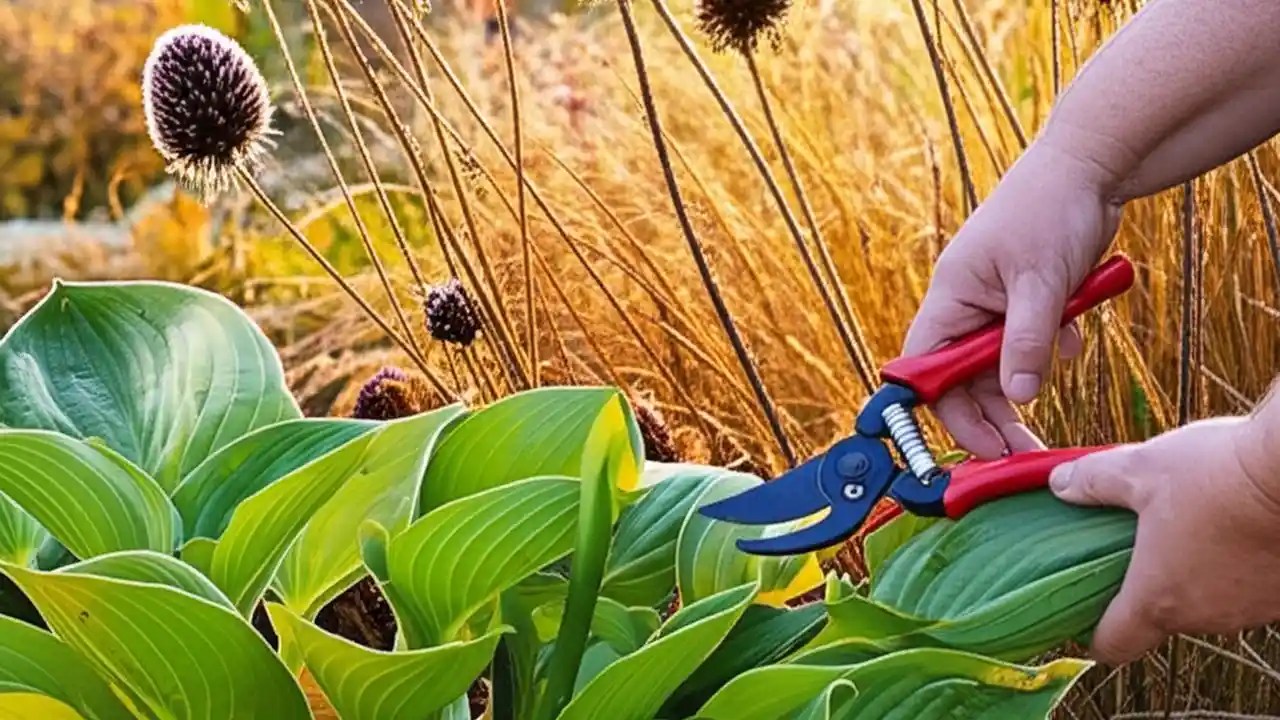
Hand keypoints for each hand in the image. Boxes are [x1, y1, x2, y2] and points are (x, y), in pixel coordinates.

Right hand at [903, 139, 1124, 457]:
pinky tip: (1071, 343)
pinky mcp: (1024, 302)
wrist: (1089, 166)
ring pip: (997, 365)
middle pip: (962, 377)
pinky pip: (1028, 344)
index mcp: (950, 297)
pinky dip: (1048, 352)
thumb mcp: (1041, 282)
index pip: (927, 367)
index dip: (944, 409)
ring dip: (1022, 385)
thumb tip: (1018, 396)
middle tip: (1020, 449)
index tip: (978, 443)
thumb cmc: (1051, 208)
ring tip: (1043, 419)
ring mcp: (993, 304)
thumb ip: (1027, 340)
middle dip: (989, 414)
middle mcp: (964, 305)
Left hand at [1048, 415, 1279, 664]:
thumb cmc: (1217, 473)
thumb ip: (1092, 481)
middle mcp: (1207, 616)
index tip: (1086, 611)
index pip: (1115, 646)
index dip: (1094, 634)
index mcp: (1158, 598)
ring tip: (1187, 526)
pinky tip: (1231, 526)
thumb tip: (1058, 483)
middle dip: (1146, 586)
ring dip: (1193, 574)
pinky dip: (1233, 567)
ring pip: (1207, 602)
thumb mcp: (1139, 468)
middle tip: (1134, 544)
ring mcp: (1251, 609)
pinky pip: (1245, 589)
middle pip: (1161, 618)